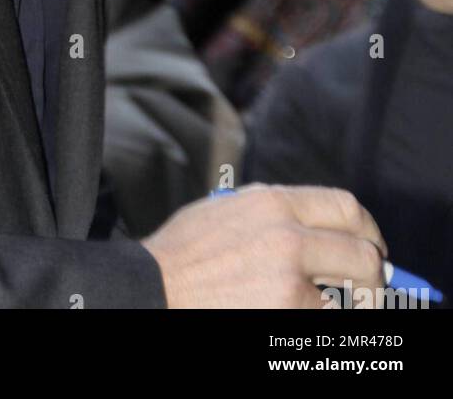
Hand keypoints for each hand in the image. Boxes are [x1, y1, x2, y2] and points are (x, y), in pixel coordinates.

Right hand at [142, 184, 385, 307]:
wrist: (153, 289)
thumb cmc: (181, 255)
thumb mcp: (225, 210)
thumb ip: (271, 212)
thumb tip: (315, 228)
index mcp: (272, 202)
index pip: (346, 208)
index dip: (368, 232)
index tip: (370, 248)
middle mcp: (287, 235)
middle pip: (363, 255)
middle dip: (371, 280)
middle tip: (364, 293)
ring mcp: (289, 279)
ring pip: (348, 298)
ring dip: (340, 308)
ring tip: (316, 310)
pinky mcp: (287, 314)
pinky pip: (323, 321)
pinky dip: (314, 323)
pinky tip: (288, 318)